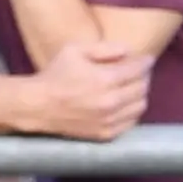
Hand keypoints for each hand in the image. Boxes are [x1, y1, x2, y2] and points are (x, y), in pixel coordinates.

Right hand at [26, 40, 152, 141]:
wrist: (37, 106)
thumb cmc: (55, 75)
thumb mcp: (75, 50)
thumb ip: (105, 47)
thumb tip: (129, 51)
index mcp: (105, 79)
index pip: (139, 69)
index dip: (145, 62)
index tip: (145, 59)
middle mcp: (110, 101)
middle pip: (143, 87)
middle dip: (143, 77)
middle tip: (136, 73)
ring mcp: (108, 120)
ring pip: (140, 105)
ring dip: (139, 94)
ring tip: (130, 88)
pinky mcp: (105, 133)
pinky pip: (131, 122)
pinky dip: (131, 111)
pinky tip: (122, 104)